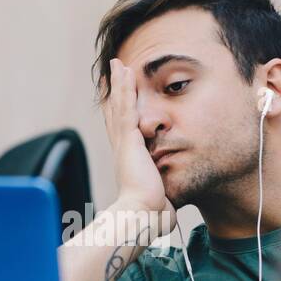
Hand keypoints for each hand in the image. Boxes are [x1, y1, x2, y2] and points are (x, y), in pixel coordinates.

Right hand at [102, 59, 169, 225]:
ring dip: (118, 84)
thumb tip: (167, 209)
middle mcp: (122, 150)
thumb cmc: (149, 216)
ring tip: (117, 64)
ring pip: (119, 105)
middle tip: (113, 73)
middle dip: (115, 92)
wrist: (141, 216)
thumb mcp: (157, 202)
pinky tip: (125, 72)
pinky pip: (127, 107)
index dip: (119, 114)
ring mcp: (124, 143)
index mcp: (128, 162)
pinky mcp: (129, 140)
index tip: (117, 100)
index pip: (122, 132)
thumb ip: (161, 199)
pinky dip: (124, 89)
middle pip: (116, 113)